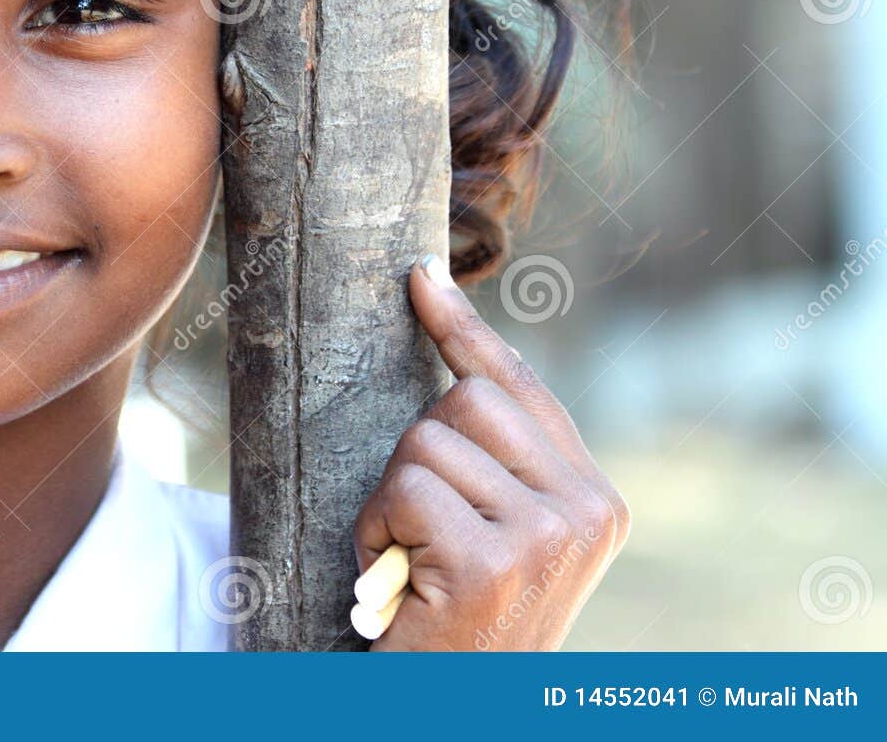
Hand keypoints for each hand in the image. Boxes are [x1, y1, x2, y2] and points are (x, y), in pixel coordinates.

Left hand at [350, 254, 629, 650]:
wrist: (455, 706)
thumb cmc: (461, 621)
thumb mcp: (502, 535)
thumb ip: (501, 463)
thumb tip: (455, 361)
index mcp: (598, 499)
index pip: (521, 386)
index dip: (463, 330)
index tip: (419, 276)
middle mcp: (589, 511)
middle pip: (466, 400)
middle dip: (419, 452)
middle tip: (420, 526)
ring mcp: (547, 537)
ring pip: (426, 440)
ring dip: (393, 498)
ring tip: (410, 560)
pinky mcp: (492, 563)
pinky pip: (404, 490)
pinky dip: (377, 530)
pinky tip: (396, 579)